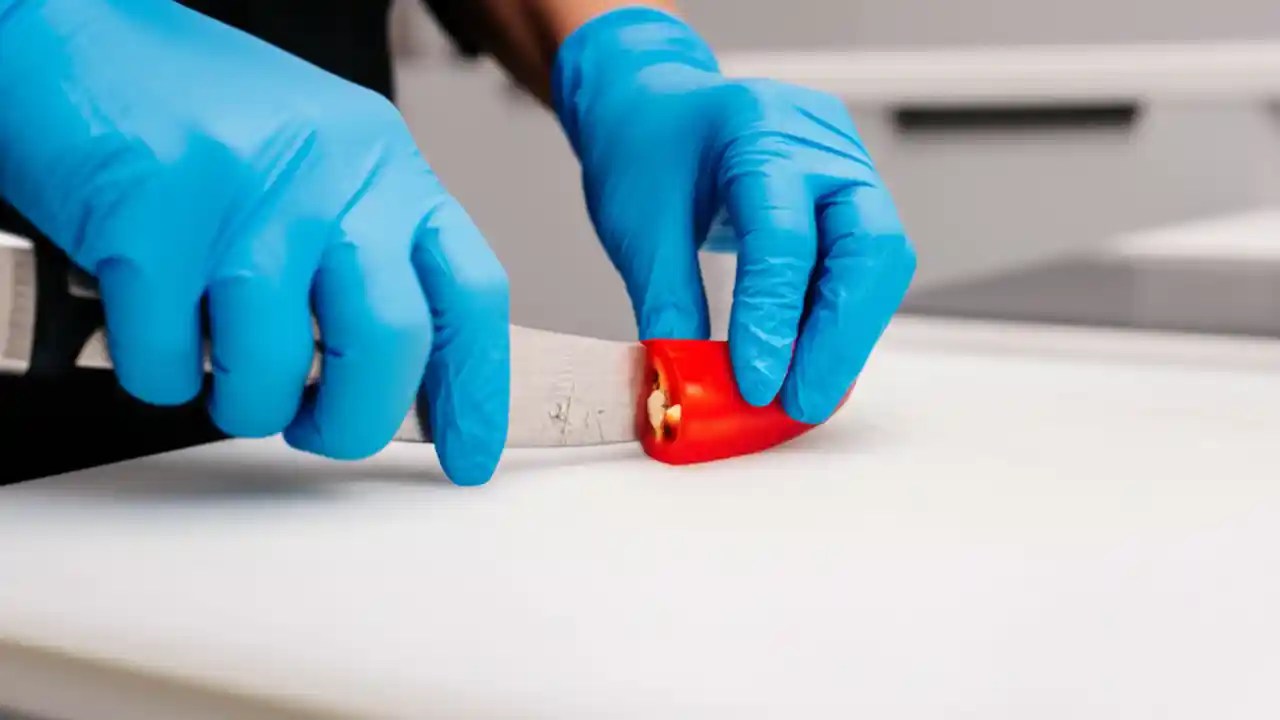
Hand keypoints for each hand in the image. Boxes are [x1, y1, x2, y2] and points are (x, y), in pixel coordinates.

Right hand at [0, 0, 508, 483]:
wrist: (73, 38)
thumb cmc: (195, 112)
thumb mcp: (321, 165)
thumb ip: (368, 253)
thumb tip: (401, 375)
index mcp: (385, 166)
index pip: (470, 294)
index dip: (476, 390)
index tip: (469, 455)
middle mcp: (329, 176)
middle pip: (387, 345)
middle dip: (350, 422)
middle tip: (316, 428)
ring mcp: (242, 197)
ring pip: (270, 371)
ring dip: (241, 401)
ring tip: (220, 364)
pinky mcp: (149, 221)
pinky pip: (169, 365)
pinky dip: (160, 373)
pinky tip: (155, 323)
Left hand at [551, 8, 915, 422]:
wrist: (650, 104)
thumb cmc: (642, 145)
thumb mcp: (638, 226)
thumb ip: (669, 305)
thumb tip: (689, 380)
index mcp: (757, 130)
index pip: (784, 237)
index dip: (774, 318)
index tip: (758, 383)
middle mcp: (818, 144)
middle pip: (868, 248)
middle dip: (840, 338)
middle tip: (801, 400)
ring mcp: (845, 167)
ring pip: (879, 264)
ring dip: (846, 337)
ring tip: (803, 392)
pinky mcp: (849, 198)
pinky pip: (861, 267)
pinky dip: (837, 320)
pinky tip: (809, 361)